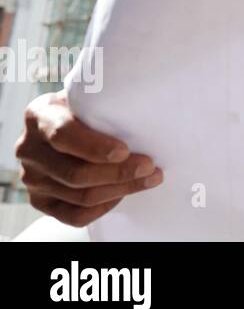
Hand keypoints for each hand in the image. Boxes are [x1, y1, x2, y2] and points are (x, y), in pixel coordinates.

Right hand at [14, 90, 163, 227]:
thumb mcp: (88, 93)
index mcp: (39, 115)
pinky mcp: (39, 200)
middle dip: (118, 172)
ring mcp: (32, 177)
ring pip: (79, 195)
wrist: (65, 124)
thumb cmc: (85, 106)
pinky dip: (102, 208)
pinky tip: (122, 194)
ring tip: (148, 179)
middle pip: (74, 172)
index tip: (125, 150)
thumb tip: (147, 101)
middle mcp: (28, 148)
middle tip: (150, 167)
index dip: (95, 147)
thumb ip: (105, 97)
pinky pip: (73, 215)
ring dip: (119, 189)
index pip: (62, 135)